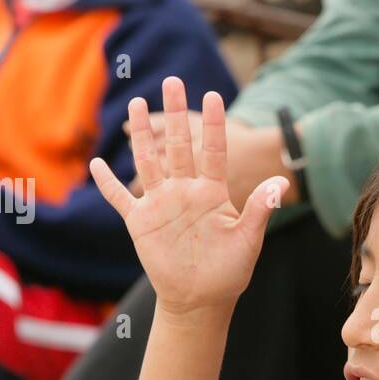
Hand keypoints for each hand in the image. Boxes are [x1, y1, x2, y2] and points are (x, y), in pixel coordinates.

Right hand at [91, 77, 287, 313]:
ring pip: (149, 161)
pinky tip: (96, 164)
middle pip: (179, 145)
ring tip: (138, 104)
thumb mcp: (248, 239)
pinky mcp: (141, 222)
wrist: (202, 298)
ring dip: (143, 135)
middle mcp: (185, 191)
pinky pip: (120, 198)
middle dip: (176, 114)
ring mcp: (161, 204)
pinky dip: (108, 183)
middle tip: (172, 81)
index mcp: (213, 192)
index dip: (213, 125)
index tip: (213, 96)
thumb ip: (260, 209)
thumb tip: (281, 183)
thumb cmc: (229, 271)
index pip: (214, 151)